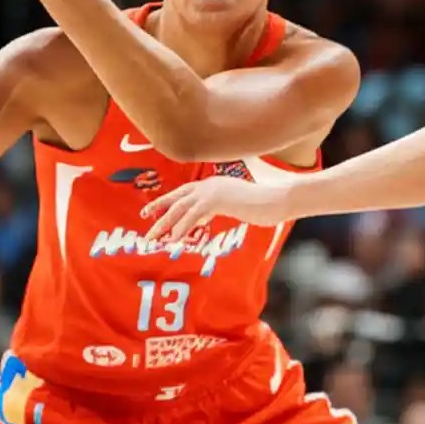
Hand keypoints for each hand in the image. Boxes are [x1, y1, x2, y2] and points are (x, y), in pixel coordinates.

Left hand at [143, 176, 291, 242]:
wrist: (278, 198)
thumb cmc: (262, 203)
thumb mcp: (235, 204)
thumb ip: (218, 206)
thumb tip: (204, 217)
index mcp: (212, 183)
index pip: (183, 193)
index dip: (166, 203)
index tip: (151, 213)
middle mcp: (209, 184)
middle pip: (176, 199)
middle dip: (158, 214)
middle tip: (146, 231)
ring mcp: (212, 190)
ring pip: (180, 208)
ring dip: (164, 225)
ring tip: (154, 240)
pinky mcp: (217, 200)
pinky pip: (193, 216)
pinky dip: (181, 228)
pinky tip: (174, 240)